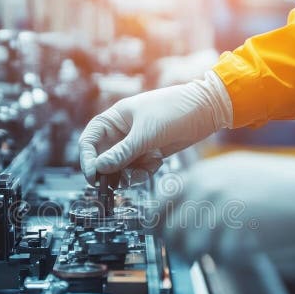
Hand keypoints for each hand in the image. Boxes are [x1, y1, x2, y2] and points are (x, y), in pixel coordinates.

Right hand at [79, 71, 231, 184]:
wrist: (206, 110)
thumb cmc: (174, 112)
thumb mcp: (146, 134)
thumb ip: (122, 153)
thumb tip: (99, 168)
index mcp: (115, 118)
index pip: (90, 140)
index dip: (87, 158)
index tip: (93, 176)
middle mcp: (122, 131)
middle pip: (104, 157)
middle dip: (110, 171)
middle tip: (116, 183)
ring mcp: (136, 142)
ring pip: (121, 166)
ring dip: (130, 173)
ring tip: (145, 169)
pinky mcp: (149, 152)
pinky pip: (138, 168)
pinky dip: (145, 170)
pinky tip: (157, 162)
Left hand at [159, 152, 294, 264]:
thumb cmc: (287, 185)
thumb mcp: (240, 170)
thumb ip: (208, 185)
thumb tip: (177, 207)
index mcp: (206, 173)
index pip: (161, 202)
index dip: (158, 222)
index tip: (160, 234)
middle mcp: (209, 192)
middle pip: (170, 230)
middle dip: (175, 246)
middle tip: (186, 254)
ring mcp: (223, 215)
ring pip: (191, 249)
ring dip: (199, 257)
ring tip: (213, 256)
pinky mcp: (241, 238)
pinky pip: (219, 260)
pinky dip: (227, 262)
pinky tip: (242, 252)